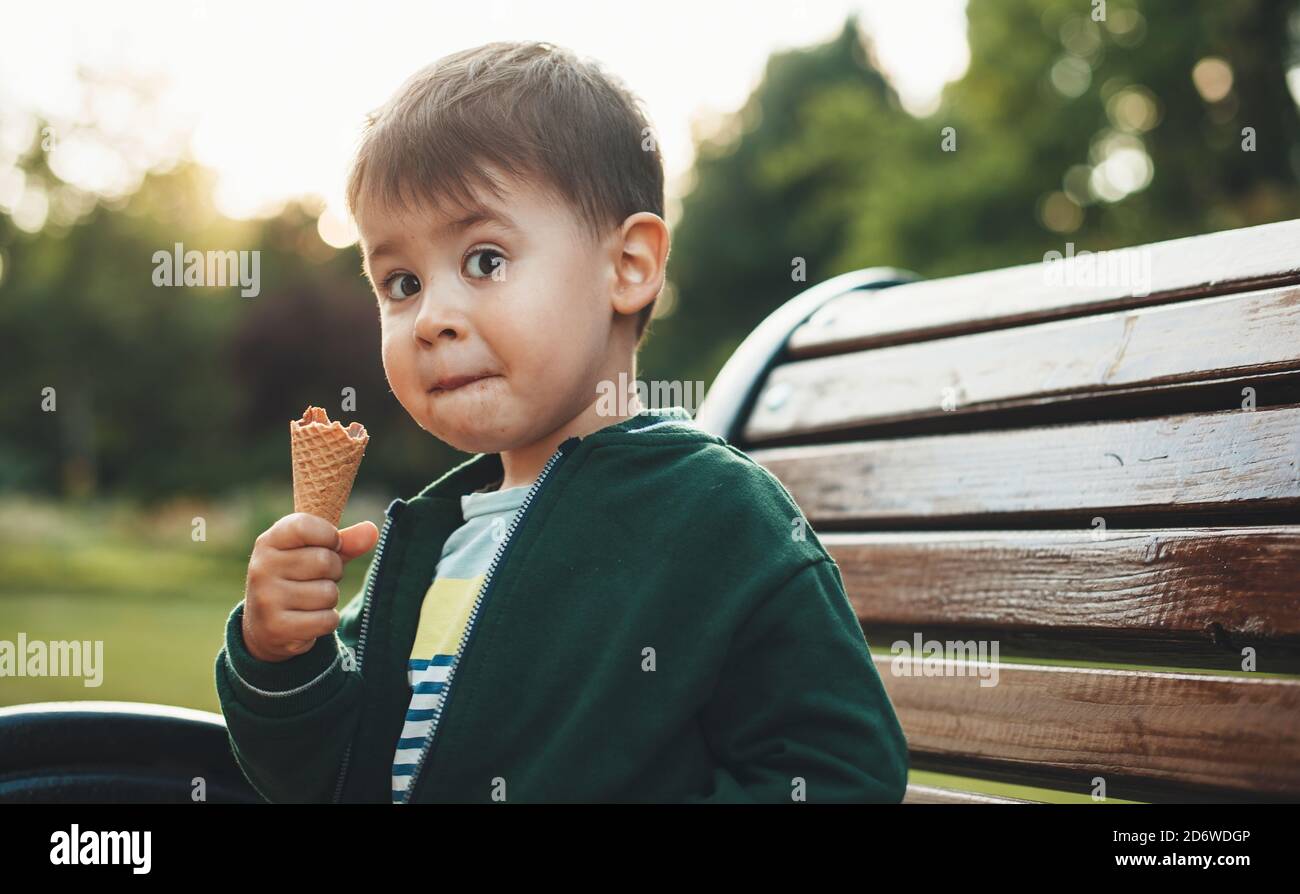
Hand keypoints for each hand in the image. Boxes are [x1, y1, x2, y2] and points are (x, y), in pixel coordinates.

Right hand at [241, 513, 378, 662]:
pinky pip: (327, 620)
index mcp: (269, 542)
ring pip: (328, 593)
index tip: (329, 546)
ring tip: (310, 601)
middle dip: (334, 572)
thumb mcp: (316, 554)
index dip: (329, 537)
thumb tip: (371, 530)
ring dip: (329, 599)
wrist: (265, 626)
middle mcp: (261, 567)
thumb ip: (345, 541)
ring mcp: (267, 598)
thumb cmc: (297, 579)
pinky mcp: (277, 627)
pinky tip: (309, 619)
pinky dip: (327, 621)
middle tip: (317, 579)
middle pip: (325, 561)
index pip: (305, 526)